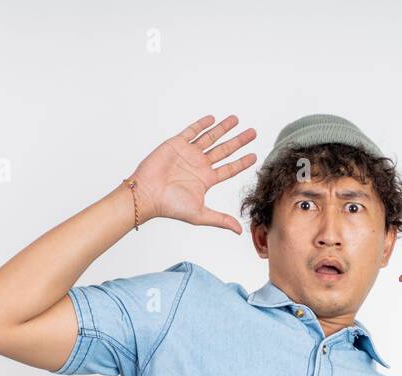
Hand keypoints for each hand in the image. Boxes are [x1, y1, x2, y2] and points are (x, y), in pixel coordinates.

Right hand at [128, 114, 256, 233]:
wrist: (147, 194)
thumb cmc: (170, 206)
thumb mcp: (200, 214)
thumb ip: (221, 220)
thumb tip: (239, 231)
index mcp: (206, 179)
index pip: (229, 169)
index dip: (242, 162)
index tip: (254, 156)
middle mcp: (199, 165)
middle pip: (224, 150)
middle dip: (239, 141)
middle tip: (253, 132)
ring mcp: (188, 154)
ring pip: (210, 138)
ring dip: (223, 128)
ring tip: (236, 119)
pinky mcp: (176, 144)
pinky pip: (191, 131)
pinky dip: (201, 124)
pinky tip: (212, 118)